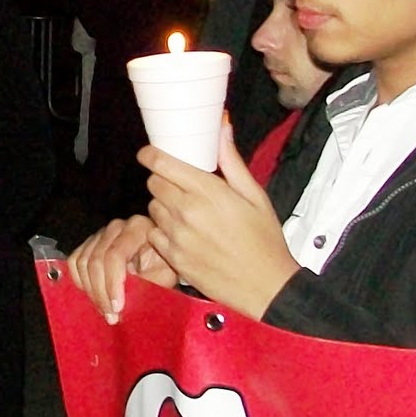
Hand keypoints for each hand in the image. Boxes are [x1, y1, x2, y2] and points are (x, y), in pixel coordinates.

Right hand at [68, 215, 177, 323]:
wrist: (160, 254)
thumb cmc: (164, 264)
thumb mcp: (164, 275)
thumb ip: (146, 285)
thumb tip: (125, 303)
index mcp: (137, 228)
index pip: (115, 256)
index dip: (112, 284)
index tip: (117, 307)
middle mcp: (116, 227)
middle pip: (96, 261)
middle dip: (101, 293)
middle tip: (111, 316)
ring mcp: (100, 234)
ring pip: (83, 263)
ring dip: (91, 291)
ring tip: (105, 310)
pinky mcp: (90, 243)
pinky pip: (75, 261)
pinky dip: (79, 281)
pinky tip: (92, 295)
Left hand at [143, 120, 299, 320]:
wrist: (266, 288)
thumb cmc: (265, 241)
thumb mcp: (255, 196)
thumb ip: (232, 162)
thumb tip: (222, 129)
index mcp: (208, 192)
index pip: (162, 164)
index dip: (151, 155)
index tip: (149, 153)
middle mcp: (187, 212)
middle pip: (154, 184)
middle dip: (162, 180)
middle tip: (179, 186)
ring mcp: (177, 237)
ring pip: (153, 208)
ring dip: (163, 206)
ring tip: (185, 213)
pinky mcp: (173, 258)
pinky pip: (154, 234)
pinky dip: (162, 231)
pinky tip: (182, 235)